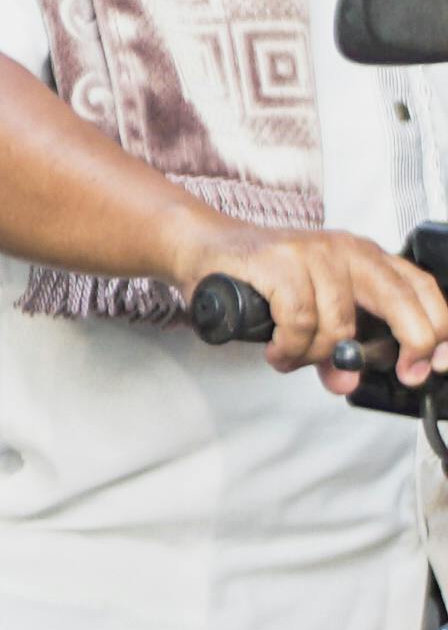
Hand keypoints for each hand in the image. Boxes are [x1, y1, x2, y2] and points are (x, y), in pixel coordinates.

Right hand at [177, 218, 447, 390]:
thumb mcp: (310, 313)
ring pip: (340, 322)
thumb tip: (346, 383)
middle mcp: (346, 250)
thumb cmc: (262, 277)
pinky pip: (300, 320)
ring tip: (292, 357)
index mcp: (364, 258)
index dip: (438, 326)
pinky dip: (290, 347)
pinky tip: (277, 350)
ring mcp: (313, 252)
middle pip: (400, 298)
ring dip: (317, 355)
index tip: (436, 363)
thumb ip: (333, 349)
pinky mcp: (280, 262)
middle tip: (405, 372)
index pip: (420, 287)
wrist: (205, 247)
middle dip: (411, 341)